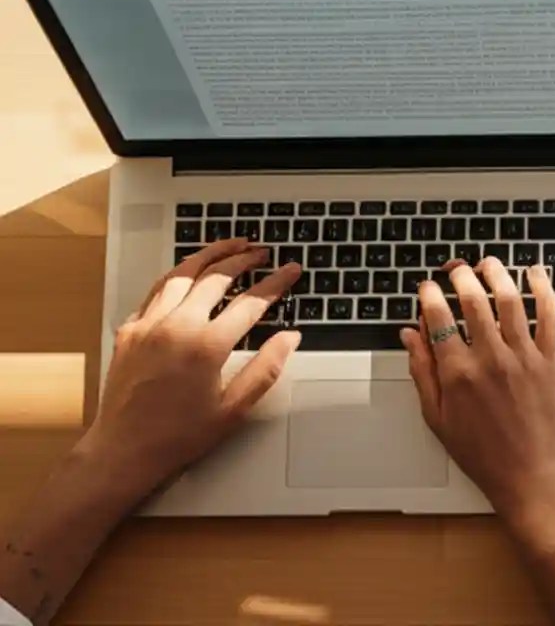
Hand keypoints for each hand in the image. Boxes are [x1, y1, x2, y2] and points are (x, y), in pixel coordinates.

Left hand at [81, 239, 301, 497]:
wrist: (124, 450)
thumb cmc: (178, 436)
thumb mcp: (235, 409)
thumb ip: (266, 369)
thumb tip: (289, 338)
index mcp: (207, 346)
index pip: (251, 303)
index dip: (276, 283)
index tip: (290, 271)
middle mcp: (177, 326)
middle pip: (216, 277)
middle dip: (244, 259)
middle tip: (262, 251)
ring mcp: (149, 324)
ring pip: (182, 273)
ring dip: (209, 255)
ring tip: (229, 244)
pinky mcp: (129, 329)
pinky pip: (155, 290)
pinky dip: (176, 275)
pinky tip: (187, 273)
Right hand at [400, 258, 554, 550]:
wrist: (531, 475)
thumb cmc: (483, 454)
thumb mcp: (437, 419)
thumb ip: (422, 373)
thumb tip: (410, 336)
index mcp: (458, 374)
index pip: (438, 318)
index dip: (429, 296)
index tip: (427, 288)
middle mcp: (490, 359)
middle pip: (472, 299)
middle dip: (459, 275)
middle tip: (454, 269)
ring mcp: (523, 357)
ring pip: (508, 299)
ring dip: (495, 273)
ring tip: (487, 263)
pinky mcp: (550, 360)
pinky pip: (548, 316)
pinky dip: (542, 289)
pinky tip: (534, 273)